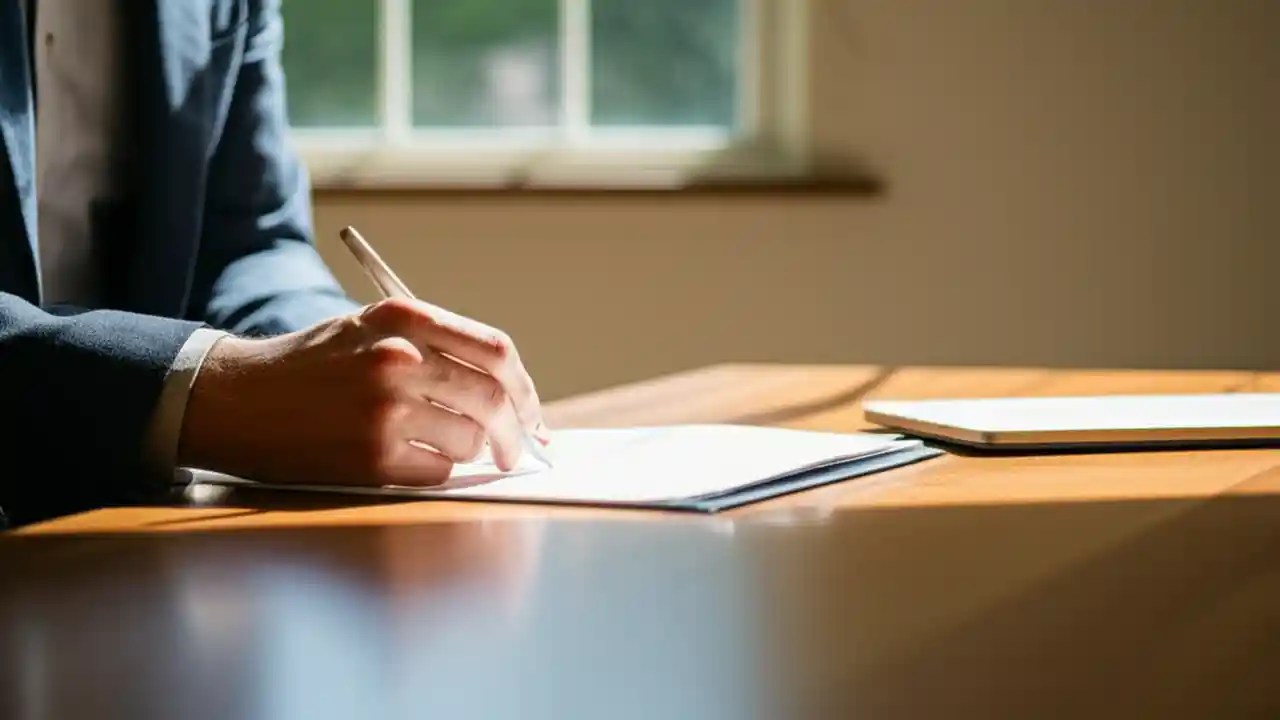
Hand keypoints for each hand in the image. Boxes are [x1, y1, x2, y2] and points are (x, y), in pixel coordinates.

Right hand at [178, 298, 548, 486]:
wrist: (236, 399)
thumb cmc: (313, 365)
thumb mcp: (370, 328)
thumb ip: (436, 346)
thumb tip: (508, 391)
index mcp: (404, 317)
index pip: (496, 351)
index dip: (524, 388)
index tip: (530, 413)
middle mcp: (399, 358)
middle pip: (493, 399)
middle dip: (515, 432)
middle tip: (516, 450)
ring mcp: (385, 408)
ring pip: (469, 439)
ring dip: (469, 451)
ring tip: (441, 446)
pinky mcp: (370, 456)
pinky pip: (437, 470)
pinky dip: (435, 470)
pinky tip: (408, 460)